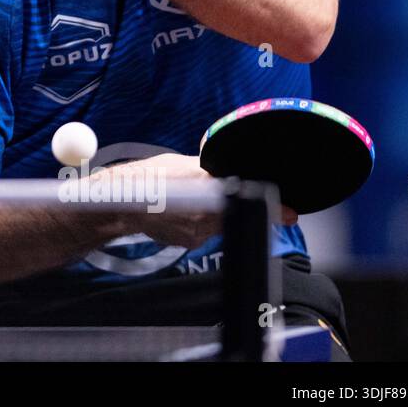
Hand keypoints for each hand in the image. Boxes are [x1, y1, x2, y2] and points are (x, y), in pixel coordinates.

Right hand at [106, 153, 298, 248]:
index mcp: (207, 187)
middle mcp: (205, 214)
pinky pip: (204, 232)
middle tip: (217, 196)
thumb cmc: (148, 177)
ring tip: (188, 200)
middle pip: (236, 213)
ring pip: (219, 222)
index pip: (249, 200)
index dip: (272, 209)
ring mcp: (198, 231)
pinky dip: (198, 222)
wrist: (117, 203)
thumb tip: (235, 172)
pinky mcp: (190, 242)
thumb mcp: (182, 164)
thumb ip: (210, 169)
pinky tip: (180, 212)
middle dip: (233, 205)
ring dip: (212, 212)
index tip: (289, 214)